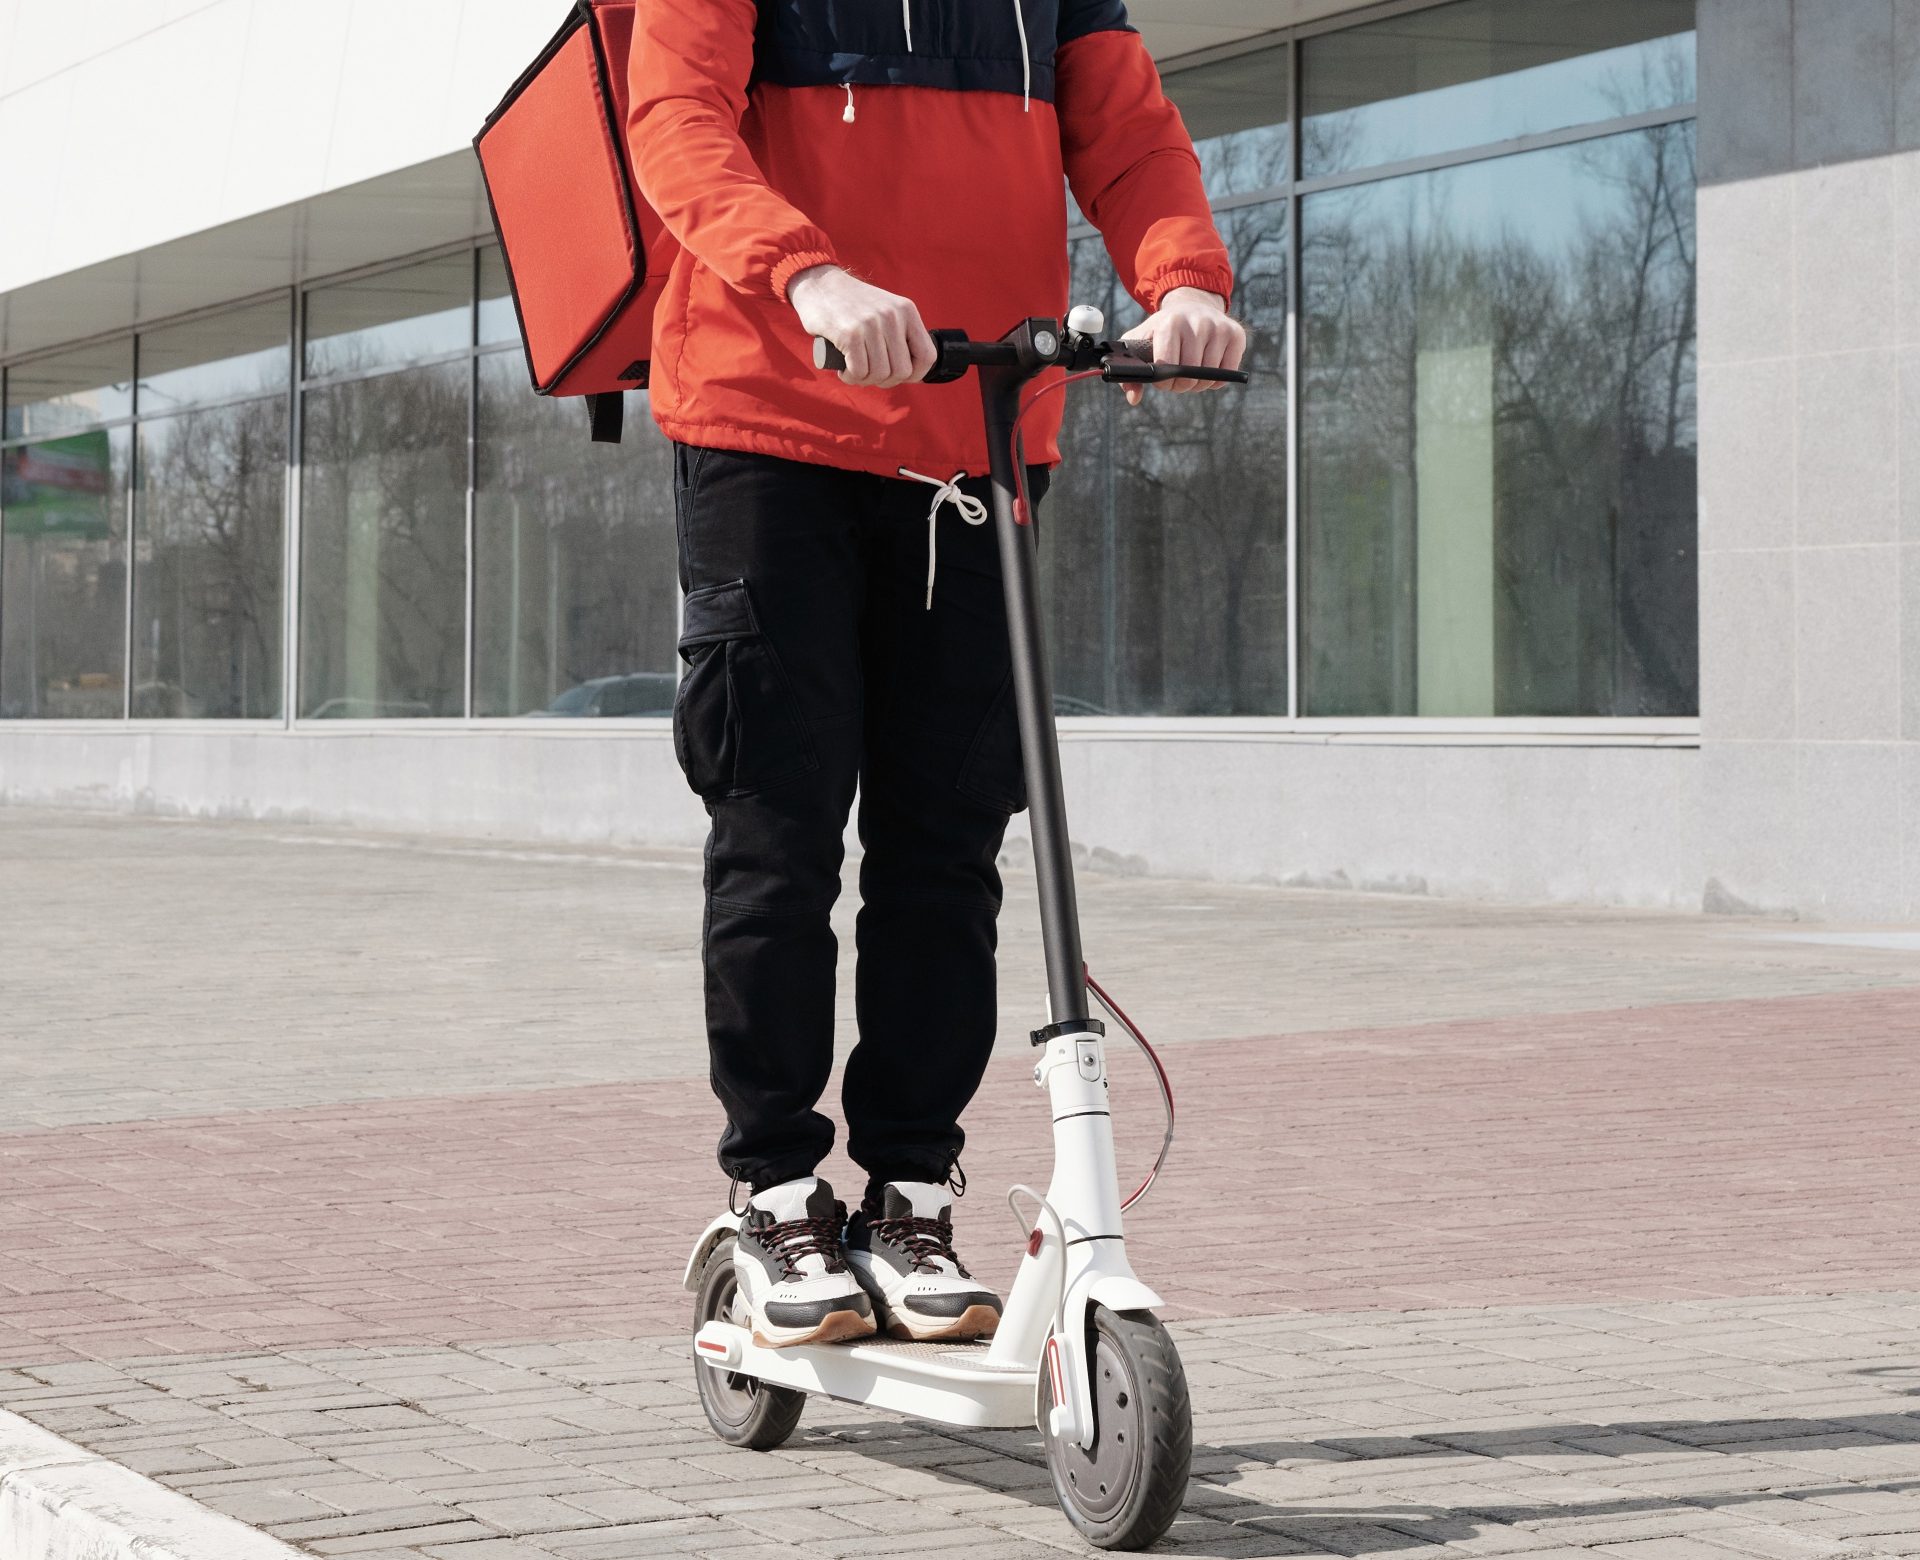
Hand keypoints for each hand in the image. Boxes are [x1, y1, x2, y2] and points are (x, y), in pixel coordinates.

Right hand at [787, 264, 936, 387]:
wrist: (818, 283)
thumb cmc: (852, 305)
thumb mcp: (886, 310)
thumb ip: (900, 333)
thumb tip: (913, 373)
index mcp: (906, 310)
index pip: (927, 356)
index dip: (915, 374)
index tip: (898, 374)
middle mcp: (892, 316)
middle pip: (901, 371)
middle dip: (885, 380)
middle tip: (869, 373)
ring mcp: (871, 324)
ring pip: (880, 374)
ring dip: (865, 380)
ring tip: (854, 369)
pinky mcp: (850, 333)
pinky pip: (859, 372)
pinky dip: (850, 377)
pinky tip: (844, 369)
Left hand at [1120, 287, 1246, 405]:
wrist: (1192, 305)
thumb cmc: (1163, 329)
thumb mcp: (1140, 343)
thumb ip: (1131, 372)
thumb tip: (1133, 399)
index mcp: (1170, 323)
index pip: (1167, 367)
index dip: (1164, 382)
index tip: (1163, 379)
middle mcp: (1197, 322)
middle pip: (1189, 376)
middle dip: (1181, 385)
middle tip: (1177, 378)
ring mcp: (1219, 327)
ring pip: (1209, 377)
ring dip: (1198, 384)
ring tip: (1191, 372)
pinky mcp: (1236, 334)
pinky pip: (1226, 374)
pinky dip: (1216, 380)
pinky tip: (1207, 369)